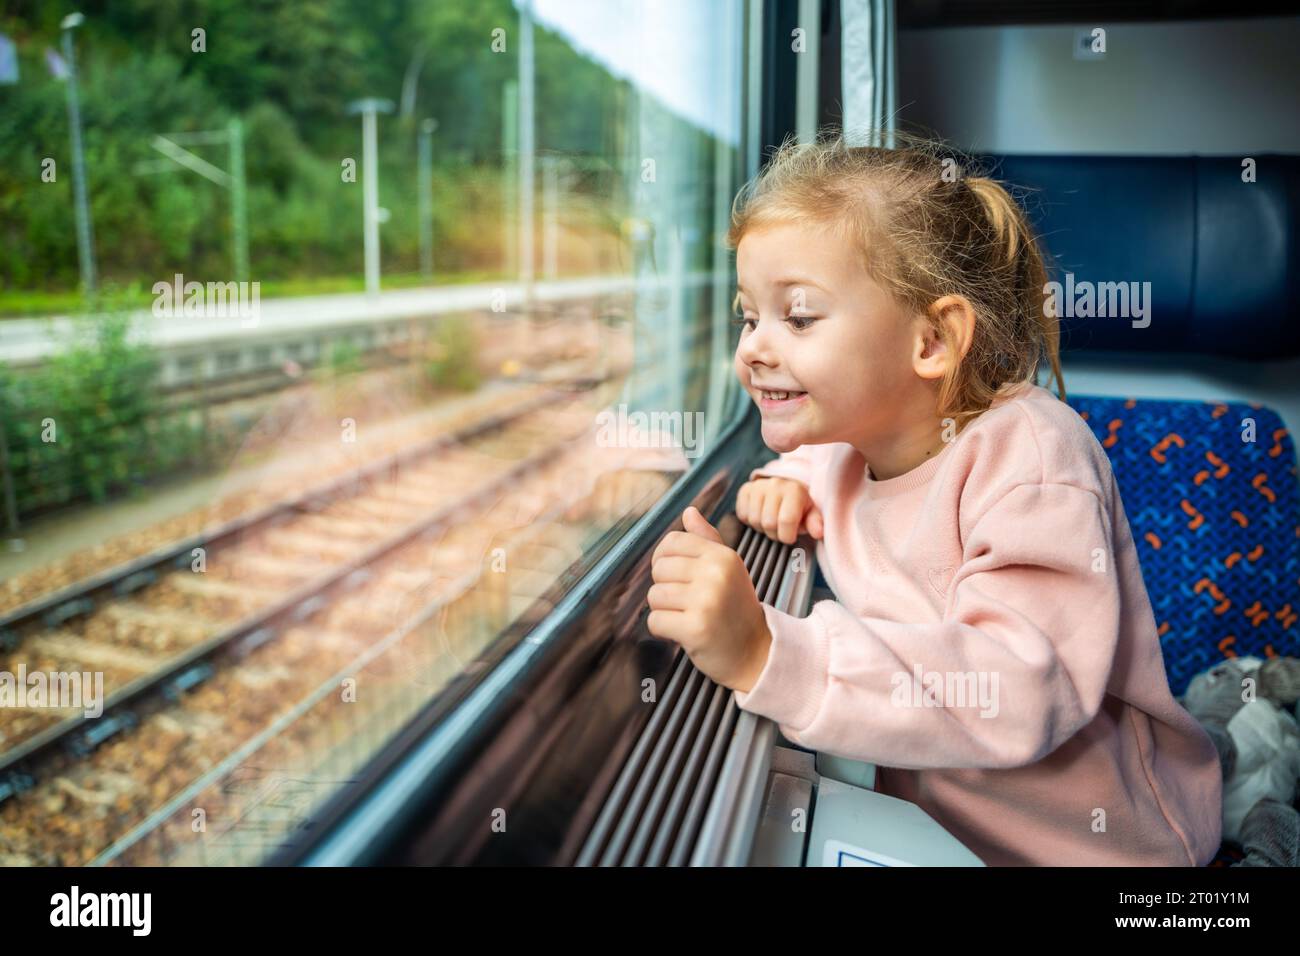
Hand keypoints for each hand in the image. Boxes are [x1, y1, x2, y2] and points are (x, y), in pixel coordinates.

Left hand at [646, 506, 771, 691]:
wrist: (756, 652)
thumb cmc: (736, 608)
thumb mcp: (728, 569)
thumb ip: (707, 540)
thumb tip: (689, 512)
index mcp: (723, 556)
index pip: (672, 541)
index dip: (665, 559)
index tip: (676, 576)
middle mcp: (716, 574)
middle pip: (659, 569)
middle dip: (665, 587)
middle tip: (687, 602)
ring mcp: (706, 601)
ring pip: (654, 595)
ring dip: (664, 610)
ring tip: (687, 617)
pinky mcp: (696, 629)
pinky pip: (655, 621)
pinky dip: (664, 630)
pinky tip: (684, 633)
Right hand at [735, 477, 822, 544]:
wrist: (786, 488)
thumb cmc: (800, 506)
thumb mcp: (812, 514)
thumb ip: (816, 523)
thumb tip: (818, 532)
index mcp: (794, 490)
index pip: (786, 521)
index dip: (788, 536)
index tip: (791, 536)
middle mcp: (775, 485)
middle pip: (768, 524)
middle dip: (775, 533)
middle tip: (781, 529)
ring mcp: (758, 486)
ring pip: (754, 521)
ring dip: (763, 528)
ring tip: (772, 521)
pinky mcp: (745, 489)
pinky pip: (743, 515)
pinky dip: (750, 521)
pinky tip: (761, 515)